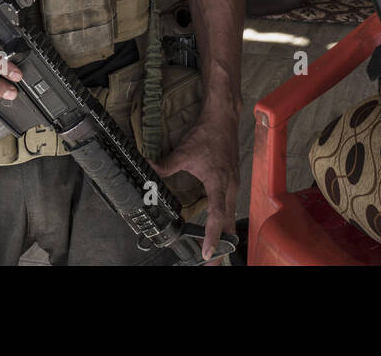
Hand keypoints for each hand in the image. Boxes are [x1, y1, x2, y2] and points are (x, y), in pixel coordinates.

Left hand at [150, 104, 239, 262]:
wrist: (224, 117)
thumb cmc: (207, 134)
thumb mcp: (183, 151)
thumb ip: (164, 166)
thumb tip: (146, 168)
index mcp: (219, 182)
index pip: (217, 215)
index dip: (212, 236)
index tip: (207, 253)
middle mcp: (230, 186)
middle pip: (228, 223)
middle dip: (221, 245)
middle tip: (211, 264)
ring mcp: (234, 184)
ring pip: (231, 216)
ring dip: (224, 234)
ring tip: (214, 252)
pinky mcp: (233, 180)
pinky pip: (231, 206)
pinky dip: (225, 221)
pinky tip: (219, 227)